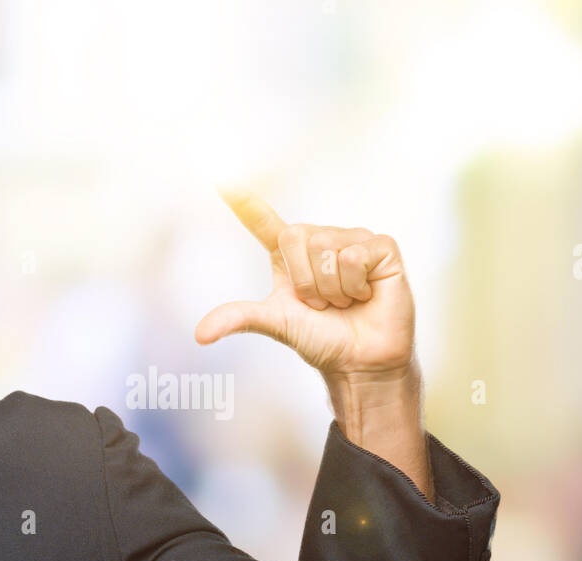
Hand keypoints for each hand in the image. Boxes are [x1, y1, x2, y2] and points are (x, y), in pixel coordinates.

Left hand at [195, 189, 416, 382]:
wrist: (360, 362)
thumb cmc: (321, 339)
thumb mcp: (275, 323)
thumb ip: (239, 319)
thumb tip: (199, 334)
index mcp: (290, 255)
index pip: (263, 221)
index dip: (245, 201)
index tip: (223, 178)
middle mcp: (320, 239)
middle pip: (295, 238)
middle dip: (306, 282)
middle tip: (323, 304)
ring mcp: (353, 239)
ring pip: (325, 249)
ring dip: (331, 289)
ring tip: (346, 301)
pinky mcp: (382, 247)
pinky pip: (354, 256)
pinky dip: (355, 285)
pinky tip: (366, 295)